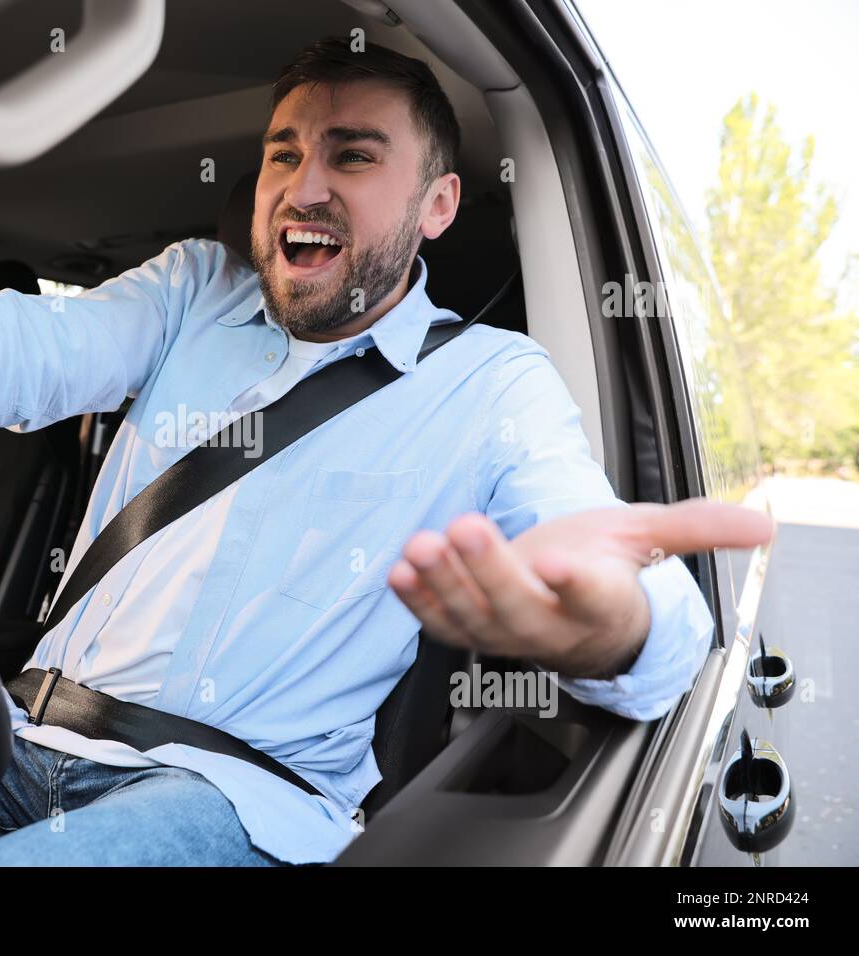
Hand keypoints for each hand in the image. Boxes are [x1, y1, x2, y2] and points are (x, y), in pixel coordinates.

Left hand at [387, 498, 774, 678]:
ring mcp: (506, 633)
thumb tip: (762, 524)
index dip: (574, 581)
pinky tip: (400, 571)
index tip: (559, 559)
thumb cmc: (611, 570)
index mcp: (602, 605)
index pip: (592, 597)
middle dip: (489, 570)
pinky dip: (417, 602)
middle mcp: (552, 627)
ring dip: (443, 584)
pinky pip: (441, 625)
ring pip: (473, 620)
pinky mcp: (470, 630)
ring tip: (424, 546)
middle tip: (468, 526)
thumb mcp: (649, 538)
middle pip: (519, 608)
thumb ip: (697, 528)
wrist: (577, 615)